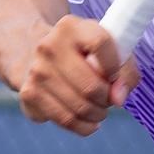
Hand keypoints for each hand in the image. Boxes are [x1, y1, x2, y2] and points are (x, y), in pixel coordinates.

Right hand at [12, 15, 141, 136]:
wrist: (36, 55)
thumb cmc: (82, 54)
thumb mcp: (106, 49)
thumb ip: (125, 70)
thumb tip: (118, 99)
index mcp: (70, 26)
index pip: (100, 43)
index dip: (115, 66)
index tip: (115, 76)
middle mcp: (48, 46)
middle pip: (90, 85)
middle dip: (107, 99)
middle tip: (109, 99)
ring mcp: (36, 71)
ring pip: (79, 107)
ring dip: (97, 114)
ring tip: (100, 110)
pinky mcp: (29, 94)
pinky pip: (65, 120)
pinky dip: (84, 126)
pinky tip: (88, 121)